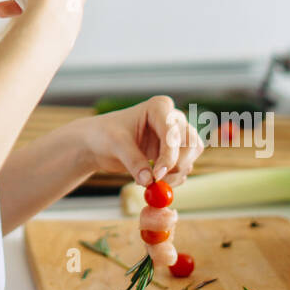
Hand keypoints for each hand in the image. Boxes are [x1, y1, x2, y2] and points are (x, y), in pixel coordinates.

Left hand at [76, 95, 205, 186]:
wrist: (98, 143)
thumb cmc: (104, 135)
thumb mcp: (116, 145)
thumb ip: (134, 161)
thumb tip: (148, 181)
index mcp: (159, 108)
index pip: (173, 133)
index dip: (169, 155)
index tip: (157, 175)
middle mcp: (172, 119)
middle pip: (192, 144)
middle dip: (177, 166)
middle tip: (157, 181)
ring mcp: (175, 137)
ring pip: (190, 159)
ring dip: (173, 175)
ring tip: (147, 180)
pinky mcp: (174, 153)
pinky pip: (183, 169)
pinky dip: (171, 179)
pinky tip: (150, 179)